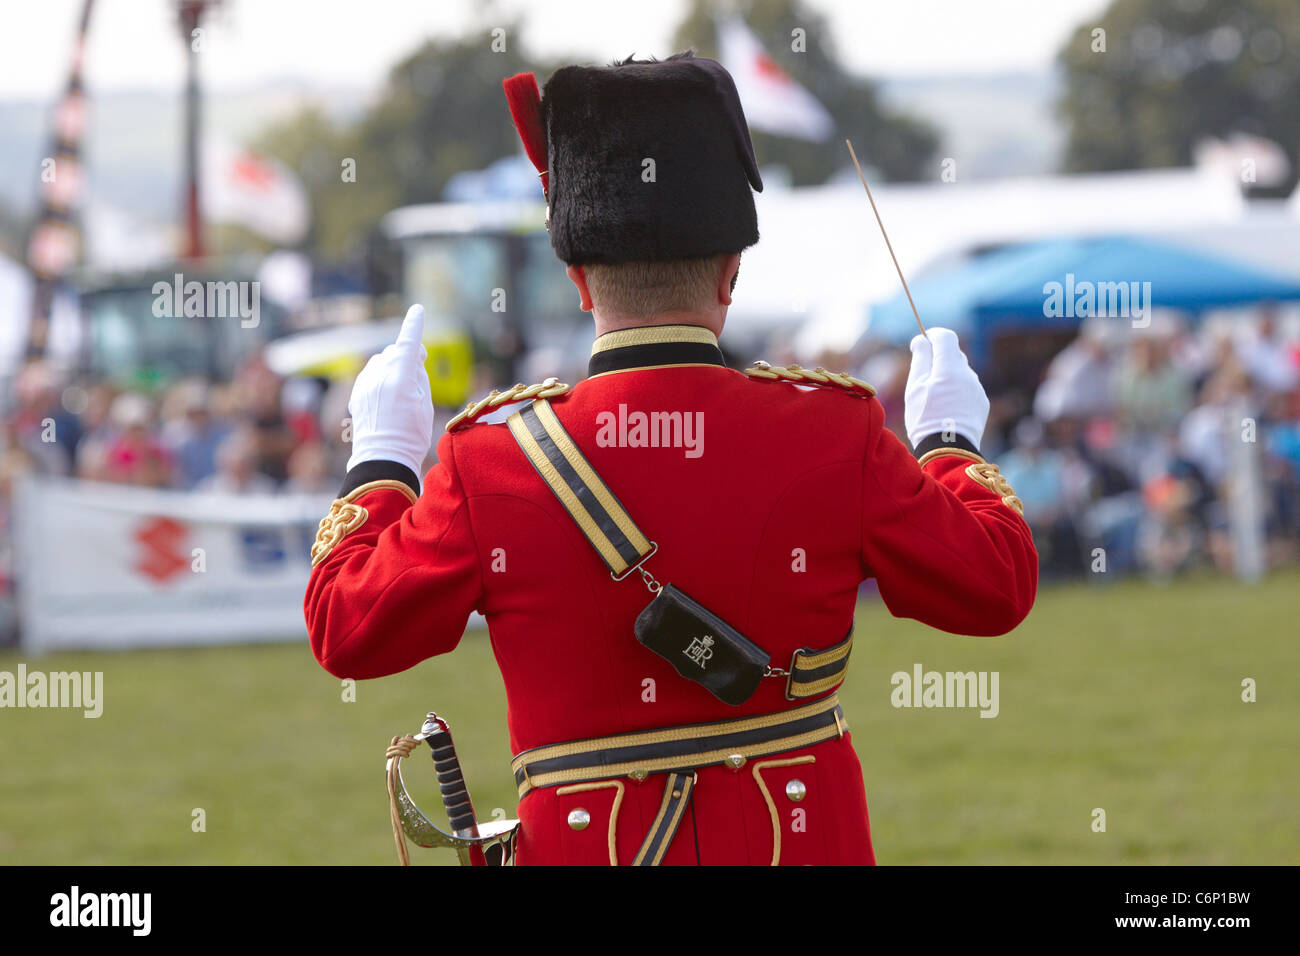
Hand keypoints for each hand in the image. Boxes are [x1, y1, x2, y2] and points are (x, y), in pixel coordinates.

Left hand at [346, 304, 433, 481]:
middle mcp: (379, 377)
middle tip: (419, 370)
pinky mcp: (356, 393)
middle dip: (407, 355)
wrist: (382, 458)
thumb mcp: (425, 404)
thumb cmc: (411, 435)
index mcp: (400, 380)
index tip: (417, 310)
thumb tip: (413, 358)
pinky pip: (371, 374)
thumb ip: (419, 376)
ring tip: (402, 390)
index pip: (408, 344)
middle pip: (395, 352)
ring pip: (381, 361)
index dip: (414, 325)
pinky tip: (388, 396)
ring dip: (392, 366)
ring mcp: (364, 385)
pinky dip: (381, 377)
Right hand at [904, 327, 989, 449]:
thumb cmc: (925, 418)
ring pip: (961, 372)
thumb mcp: (915, 387)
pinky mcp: (981, 402)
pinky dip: (957, 389)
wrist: (948, 449)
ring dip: (948, 375)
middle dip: (939, 357)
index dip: (933, 335)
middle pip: (954, 354)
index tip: (924, 340)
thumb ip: (920, 359)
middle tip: (923, 373)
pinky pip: (968, 387)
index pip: (946, 337)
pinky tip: (947, 407)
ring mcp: (977, 388)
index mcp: (949, 368)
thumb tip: (921, 339)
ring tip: (934, 396)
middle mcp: (968, 374)